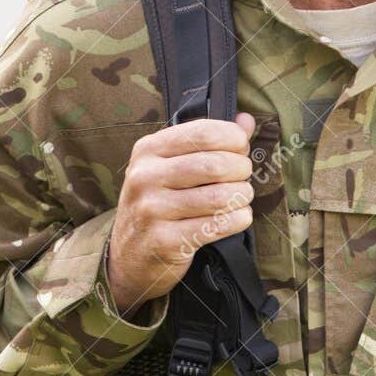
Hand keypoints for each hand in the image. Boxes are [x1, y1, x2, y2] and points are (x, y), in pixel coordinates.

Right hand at [105, 112, 256, 316]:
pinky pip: (217, 226)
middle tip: (242, 177)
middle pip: (215, 164)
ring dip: (242, 196)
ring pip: (220, 196)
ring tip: (240, 197)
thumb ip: (208, 141)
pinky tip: (238, 217)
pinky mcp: (164, 241)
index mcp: (148, 150)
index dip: (233, 139)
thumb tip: (247, 120)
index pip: (203, 133)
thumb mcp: (171, 166)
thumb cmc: (158, 203)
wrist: (128, 256)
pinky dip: (238, 219)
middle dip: (241, 169)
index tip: (241, 148)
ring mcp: (152, 210)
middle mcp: (145, 176)